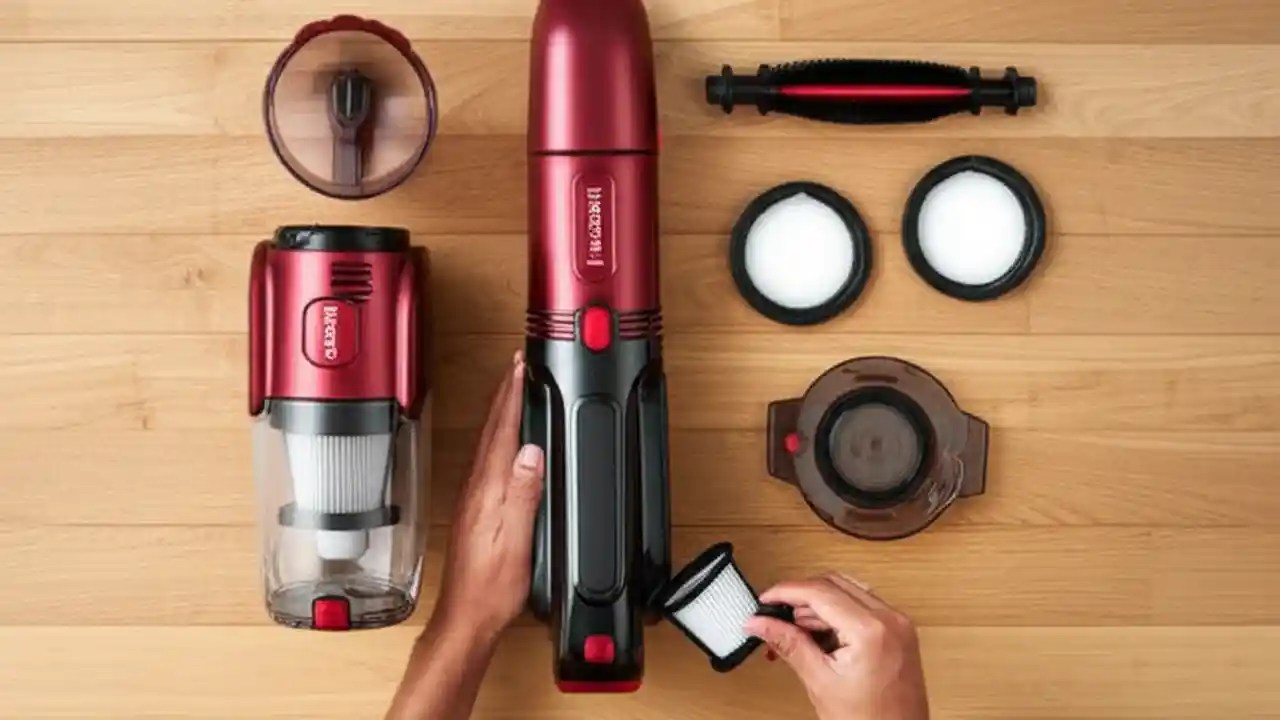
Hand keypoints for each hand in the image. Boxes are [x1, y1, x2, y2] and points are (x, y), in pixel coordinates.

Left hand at [435, 352, 544, 642]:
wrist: (467, 619)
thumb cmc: (491, 588)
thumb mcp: (514, 543)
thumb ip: (523, 496)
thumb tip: (532, 453)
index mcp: (487, 491)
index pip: (502, 432)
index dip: (512, 397)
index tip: (520, 368)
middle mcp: (476, 490)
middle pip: (493, 431)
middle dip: (505, 395)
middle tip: (517, 367)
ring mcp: (474, 500)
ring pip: (489, 444)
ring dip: (501, 414)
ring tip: (512, 393)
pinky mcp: (477, 511)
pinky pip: (489, 462)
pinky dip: (500, 440)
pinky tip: (506, 443)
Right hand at [744, 574, 928, 719]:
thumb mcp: (820, 681)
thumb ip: (789, 644)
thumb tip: (760, 623)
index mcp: (871, 630)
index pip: (820, 592)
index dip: (787, 592)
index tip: (766, 600)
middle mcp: (890, 619)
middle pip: (834, 584)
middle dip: (801, 596)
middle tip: (776, 615)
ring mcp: (898, 624)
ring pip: (848, 591)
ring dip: (819, 604)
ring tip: (794, 630)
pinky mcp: (899, 631)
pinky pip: (863, 606)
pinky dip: (838, 613)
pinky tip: (819, 634)